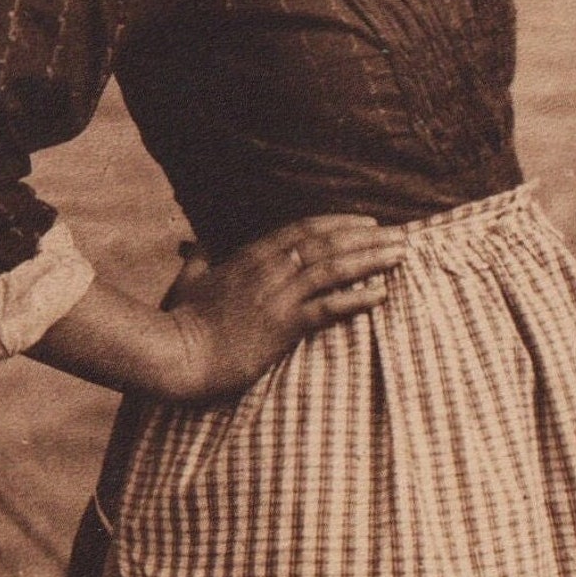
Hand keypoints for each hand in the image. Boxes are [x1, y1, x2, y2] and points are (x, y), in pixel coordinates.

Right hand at [163, 215, 406, 399]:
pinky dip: (357, 299)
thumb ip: (198, 259)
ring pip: (333, 269)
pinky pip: (327, 308)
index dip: (339, 223)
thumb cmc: (179, 320)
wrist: (175, 355)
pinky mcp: (282, 327)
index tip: (367, 222)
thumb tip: (196, 245)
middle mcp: (269, 270)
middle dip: (367, 238)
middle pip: (327, 243)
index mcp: (251, 257)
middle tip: (401, 236)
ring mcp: (277, 297)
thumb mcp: (188, 281)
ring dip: (371, 261)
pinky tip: (381, 294)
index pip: (303, 229)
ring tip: (400, 256)